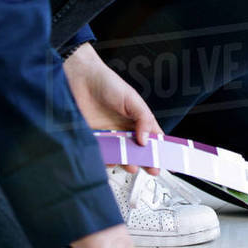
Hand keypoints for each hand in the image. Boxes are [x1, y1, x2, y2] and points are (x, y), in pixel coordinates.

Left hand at [64, 42, 161, 174]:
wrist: (79, 79)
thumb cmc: (107, 83)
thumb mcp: (132, 99)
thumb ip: (143, 119)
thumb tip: (146, 140)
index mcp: (138, 119)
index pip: (154, 137)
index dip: (161, 149)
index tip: (168, 160)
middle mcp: (125, 129)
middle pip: (139, 150)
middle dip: (146, 160)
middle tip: (152, 169)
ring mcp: (110, 135)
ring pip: (122, 154)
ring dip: (127, 161)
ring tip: (131, 164)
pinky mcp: (95, 138)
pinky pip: (103, 153)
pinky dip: (108, 158)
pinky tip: (111, 159)